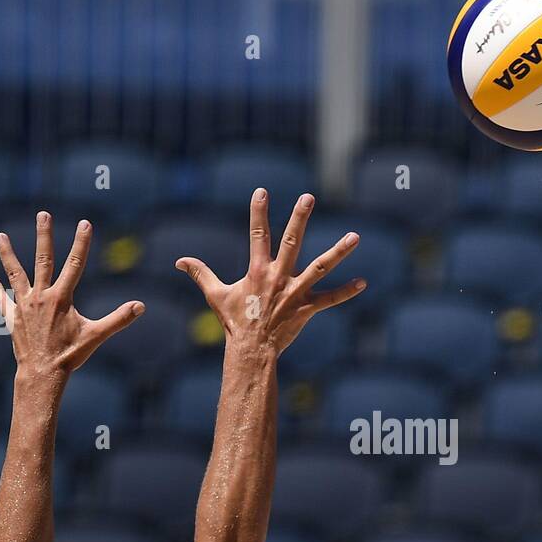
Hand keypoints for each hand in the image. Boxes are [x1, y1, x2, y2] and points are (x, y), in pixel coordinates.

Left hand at [0, 212, 143, 376]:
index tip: (85, 223)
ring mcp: (24, 306)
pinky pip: (3, 301)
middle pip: (42, 260)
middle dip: (44, 236)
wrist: (42, 374)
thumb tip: (140, 306)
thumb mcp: (97, 336)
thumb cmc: (71, 355)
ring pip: (15, 274)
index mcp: (61, 298)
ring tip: (0, 236)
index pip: (75, 264)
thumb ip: (118, 319)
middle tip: (43, 215)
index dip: (81, 243)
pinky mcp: (13, 318)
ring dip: (7, 254)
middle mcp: (41, 296)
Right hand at [176, 188, 364, 356]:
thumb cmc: (234, 322)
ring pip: (320, 267)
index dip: (258, 212)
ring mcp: (295, 292)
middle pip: (291, 242)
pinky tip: (362, 282)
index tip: (262, 191)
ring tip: (355, 236)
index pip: (257, 234)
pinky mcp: (307, 309)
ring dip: (338, 252)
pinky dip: (346, 292)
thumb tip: (179, 261)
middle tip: (308, 197)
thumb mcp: (216, 295)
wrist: (250, 350)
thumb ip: (200, 274)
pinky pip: (330, 300)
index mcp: (257, 270)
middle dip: (299, 218)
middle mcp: (278, 277)